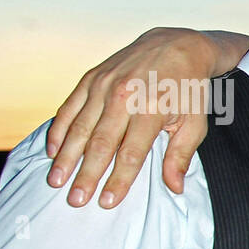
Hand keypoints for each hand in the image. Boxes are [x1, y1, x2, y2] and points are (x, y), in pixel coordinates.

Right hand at [46, 28, 215, 207]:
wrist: (177, 46)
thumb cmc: (188, 91)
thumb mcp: (195, 123)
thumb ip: (181, 156)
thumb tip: (174, 188)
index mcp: (151, 110)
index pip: (131, 153)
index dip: (119, 180)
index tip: (107, 202)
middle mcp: (124, 96)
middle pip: (100, 143)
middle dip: (86, 174)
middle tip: (75, 200)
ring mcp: (103, 85)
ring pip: (79, 127)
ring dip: (66, 157)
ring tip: (56, 181)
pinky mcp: (90, 78)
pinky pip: (69, 107)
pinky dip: (59, 130)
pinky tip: (52, 151)